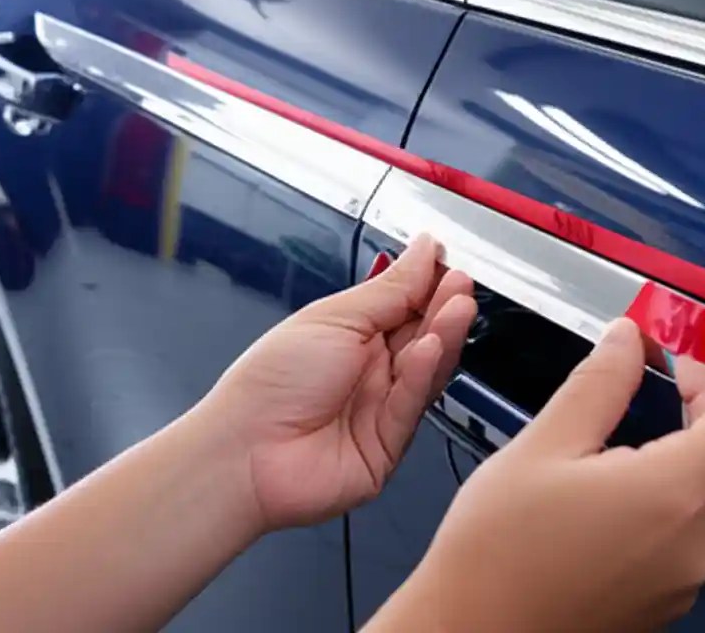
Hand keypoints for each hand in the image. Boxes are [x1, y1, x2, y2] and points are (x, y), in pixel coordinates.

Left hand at [199, 234, 476, 531]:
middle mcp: (369, 372)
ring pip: (425, 370)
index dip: (428, 285)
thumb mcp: (333, 317)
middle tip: (461, 284)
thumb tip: (423, 250)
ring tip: (457, 307)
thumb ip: (389, 288)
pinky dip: (423, 375)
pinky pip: (413, 404)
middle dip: (442, 308)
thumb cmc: (269, 384)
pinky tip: (429, 347)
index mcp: (350, 336)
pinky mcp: (389, 444)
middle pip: (420, 336)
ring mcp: (380, 409)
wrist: (244, 453)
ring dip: (443, 337)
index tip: (448, 263)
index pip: (404, 305)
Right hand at [369, 319, 704, 631]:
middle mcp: (697, 539)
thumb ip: (598, 384)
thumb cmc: (495, 553)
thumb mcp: (541, 447)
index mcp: (674, 494)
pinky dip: (679, 478)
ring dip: (698, 435)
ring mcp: (686, 574)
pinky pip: (693, 522)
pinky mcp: (667, 594)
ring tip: (648, 402)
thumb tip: (630, 339)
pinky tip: (630, 463)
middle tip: (671, 355)